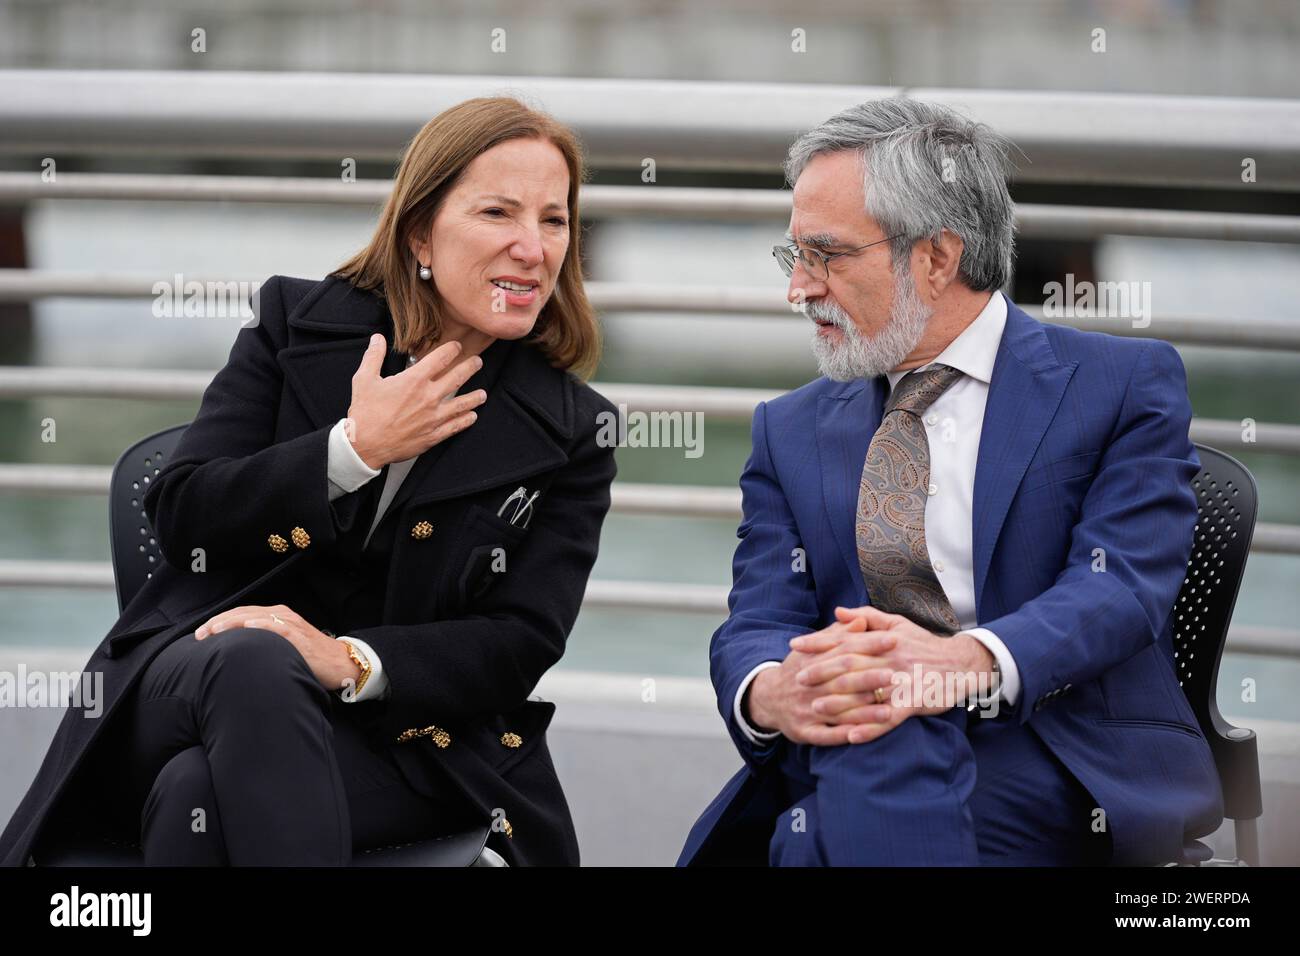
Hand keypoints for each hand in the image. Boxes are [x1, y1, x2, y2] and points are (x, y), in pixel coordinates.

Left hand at [193, 604, 360, 691]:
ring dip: (232, 622)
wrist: (340, 663)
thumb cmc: (310, 658)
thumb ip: (263, 644)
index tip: (200, 634)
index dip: (219, 621)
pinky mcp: (299, 635)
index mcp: (276, 616)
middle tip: (199, 634)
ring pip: (255, 617)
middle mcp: (281, 615)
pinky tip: (247, 626)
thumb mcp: (282, 647)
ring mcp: (290, 624)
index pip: (241, 614)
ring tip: (213, 630)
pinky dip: (261, 625)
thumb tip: (236, 654)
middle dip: (219, 622)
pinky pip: (277, 627)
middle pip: (243, 613)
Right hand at [344, 335, 487, 468]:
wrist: (365, 445)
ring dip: (475, 397)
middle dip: (471, 367)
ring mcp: (434, 417)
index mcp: (413, 380)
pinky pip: (456, 426)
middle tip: (478, 363)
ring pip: (463, 403)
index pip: (441, 358)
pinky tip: (472, 416)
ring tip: (483, 394)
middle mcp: (428, 397)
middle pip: (458, 377)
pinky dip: (466, 420)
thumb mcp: (364, 379)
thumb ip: (374, 356)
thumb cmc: (365, 412)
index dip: (452, 350)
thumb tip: (377, 338)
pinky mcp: (434, 435)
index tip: (458, 347)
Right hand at [746, 616, 899, 746]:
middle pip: (841, 680)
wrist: (767, 698)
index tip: (894, 640)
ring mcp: (806, 709)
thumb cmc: (798, 670)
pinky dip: (845, 735)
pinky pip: (826, 736)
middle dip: (868, 678)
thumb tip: (862, 620)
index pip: (844, 650)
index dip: (869, 644)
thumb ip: (838, 635)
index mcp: (813, 661)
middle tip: (895, 674)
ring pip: (838, 710)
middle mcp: (809, 685)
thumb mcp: (811, 649)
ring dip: (864, 713)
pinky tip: (864, 736)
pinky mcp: (804, 731)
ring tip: (889, 711)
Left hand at [789, 606, 995, 743]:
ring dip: (840, 702)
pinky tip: (851, 736)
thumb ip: (866, 616)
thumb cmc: (923, 644)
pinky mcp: (914, 703)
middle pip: (851, 665)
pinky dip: (870, 728)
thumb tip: (837, 611)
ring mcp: (902, 682)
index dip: (819, 642)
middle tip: (798, 679)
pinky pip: (888, 719)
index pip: (845, 639)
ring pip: (866, 693)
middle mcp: (889, 659)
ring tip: (816, 708)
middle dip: (822, 672)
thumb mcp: (897, 623)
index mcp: (883, 639)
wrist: (960, 664)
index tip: (795, 645)